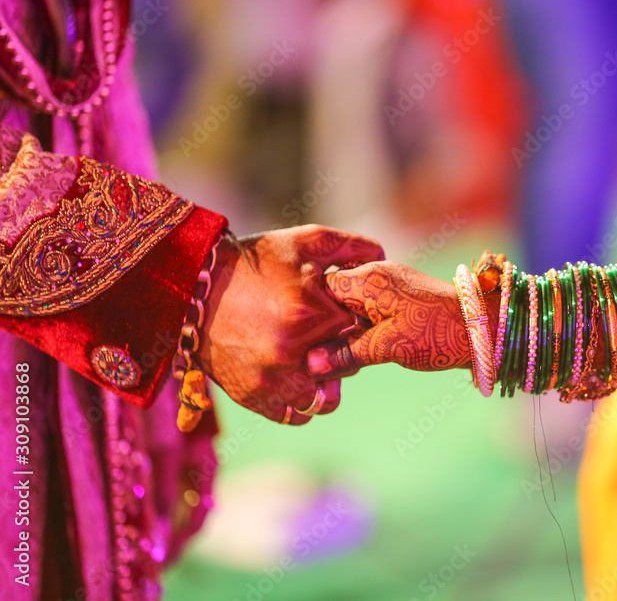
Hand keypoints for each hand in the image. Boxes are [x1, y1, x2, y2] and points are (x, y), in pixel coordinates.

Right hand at [198, 225, 383, 423]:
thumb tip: (384, 256)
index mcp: (313, 314)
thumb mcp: (306, 241)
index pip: (363, 331)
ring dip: (326, 381)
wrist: (192, 286)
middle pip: (348, 365)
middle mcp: (295, 353)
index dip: (358, 322)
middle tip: (326, 334)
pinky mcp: (253, 397)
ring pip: (325, 398)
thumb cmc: (255, 261)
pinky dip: (300, 399)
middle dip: (343, 350)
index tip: (345, 315)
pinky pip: (296, 415)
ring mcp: (273, 380)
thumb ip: (353, 247)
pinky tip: (294, 375)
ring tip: (312, 358)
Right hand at [311, 261, 472, 375]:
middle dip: (325, 327)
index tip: (302, 343)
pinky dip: (360, 332)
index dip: (310, 315)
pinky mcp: (401, 301)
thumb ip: (346, 353)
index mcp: (368, 280)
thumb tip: (310, 364)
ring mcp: (389, 288)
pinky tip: (357, 354)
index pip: (321, 289)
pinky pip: (368, 313)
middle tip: (318, 358)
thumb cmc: (438, 333)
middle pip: (334, 299)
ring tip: (336, 360)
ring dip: (343, 333)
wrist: (485, 329)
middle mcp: (376, 277)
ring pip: (351, 308)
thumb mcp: (388, 347)